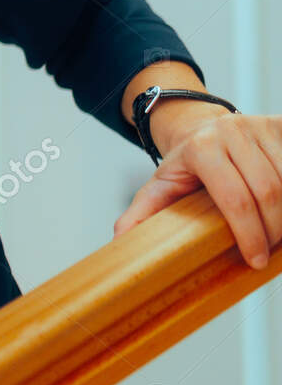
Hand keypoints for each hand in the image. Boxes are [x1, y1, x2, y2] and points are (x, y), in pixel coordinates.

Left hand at [113, 109, 281, 268]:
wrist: (200, 128)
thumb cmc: (184, 165)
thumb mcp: (158, 187)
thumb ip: (139, 215)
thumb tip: (119, 242)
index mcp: (200, 148)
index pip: (234, 199)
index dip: (249, 234)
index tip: (255, 260)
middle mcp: (230, 131)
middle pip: (267, 191)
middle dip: (273, 229)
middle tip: (269, 250)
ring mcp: (258, 125)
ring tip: (278, 233)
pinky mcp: (279, 124)